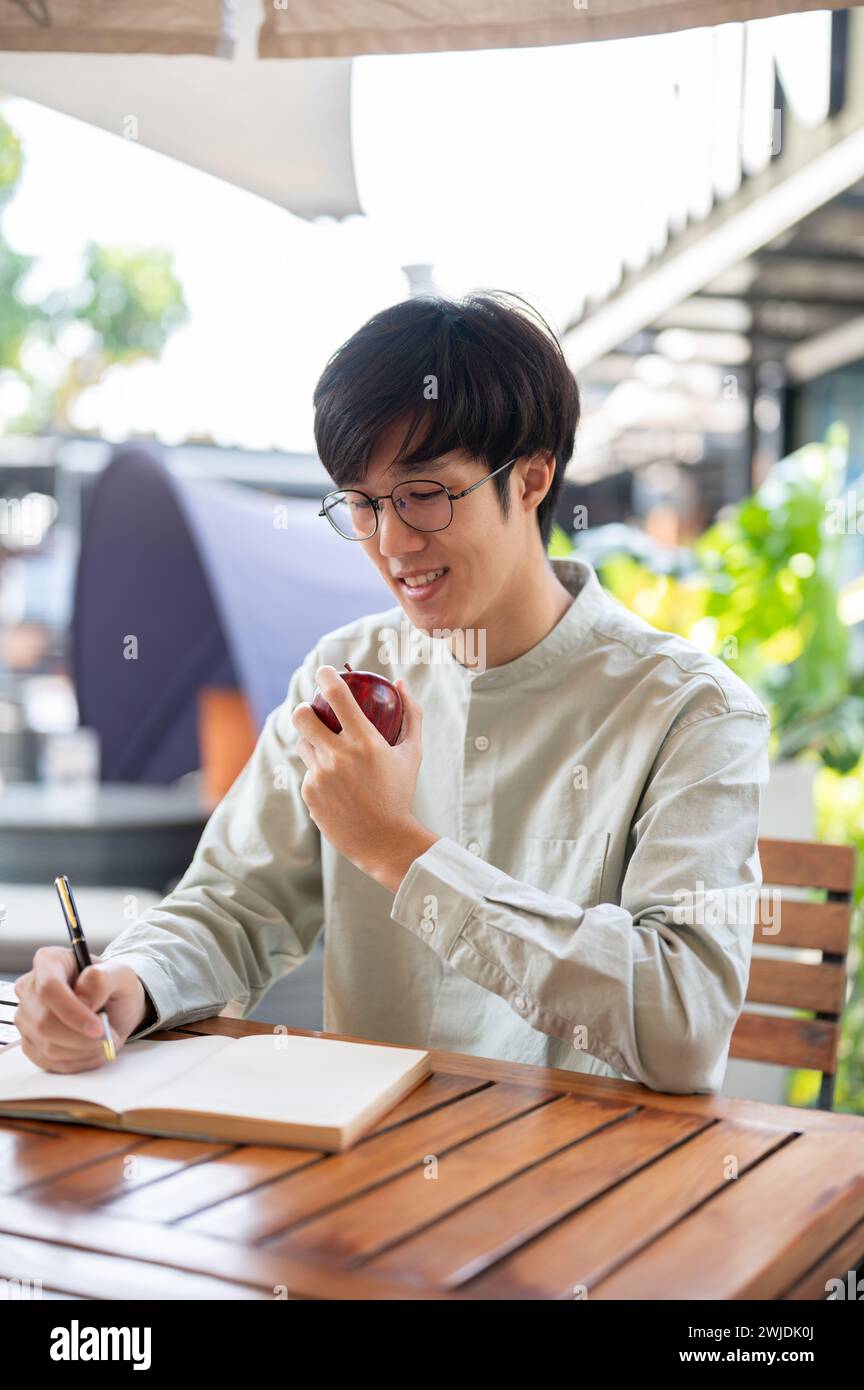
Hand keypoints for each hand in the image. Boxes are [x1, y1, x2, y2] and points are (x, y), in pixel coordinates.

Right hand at [13, 947, 148, 1072]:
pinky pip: (49, 1062)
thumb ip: (103, 979)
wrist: (114, 1007)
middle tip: (110, 1036)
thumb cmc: (114, 986)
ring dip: (83, 1051)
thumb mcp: (121, 974)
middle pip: (44, 1022)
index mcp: (49, 961)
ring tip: (105, 1041)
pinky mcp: (30, 1042)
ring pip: (47, 1045)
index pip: (49, 988)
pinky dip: (77, 1062)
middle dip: (81, 1037)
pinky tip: (93, 1051)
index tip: (98, 1027)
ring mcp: (27, 1017)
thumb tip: (84, 996)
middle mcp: (30, 988)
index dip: (72, 1012)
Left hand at [291, 667, 436, 884]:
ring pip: (303, 745)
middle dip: (303, 708)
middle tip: (310, 711)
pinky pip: (308, 773)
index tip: (324, 671)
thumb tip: (399, 683)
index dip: (325, 676)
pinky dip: (320, 774)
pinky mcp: (309, 794)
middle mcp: (338, 756)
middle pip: (301, 716)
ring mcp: (320, 776)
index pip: (336, 695)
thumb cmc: (401, 793)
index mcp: (365, 741)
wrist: (384, 840)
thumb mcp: (412, 753)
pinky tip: (337, 788)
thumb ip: (411, 714)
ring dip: (312, 743)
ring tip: (330, 753)